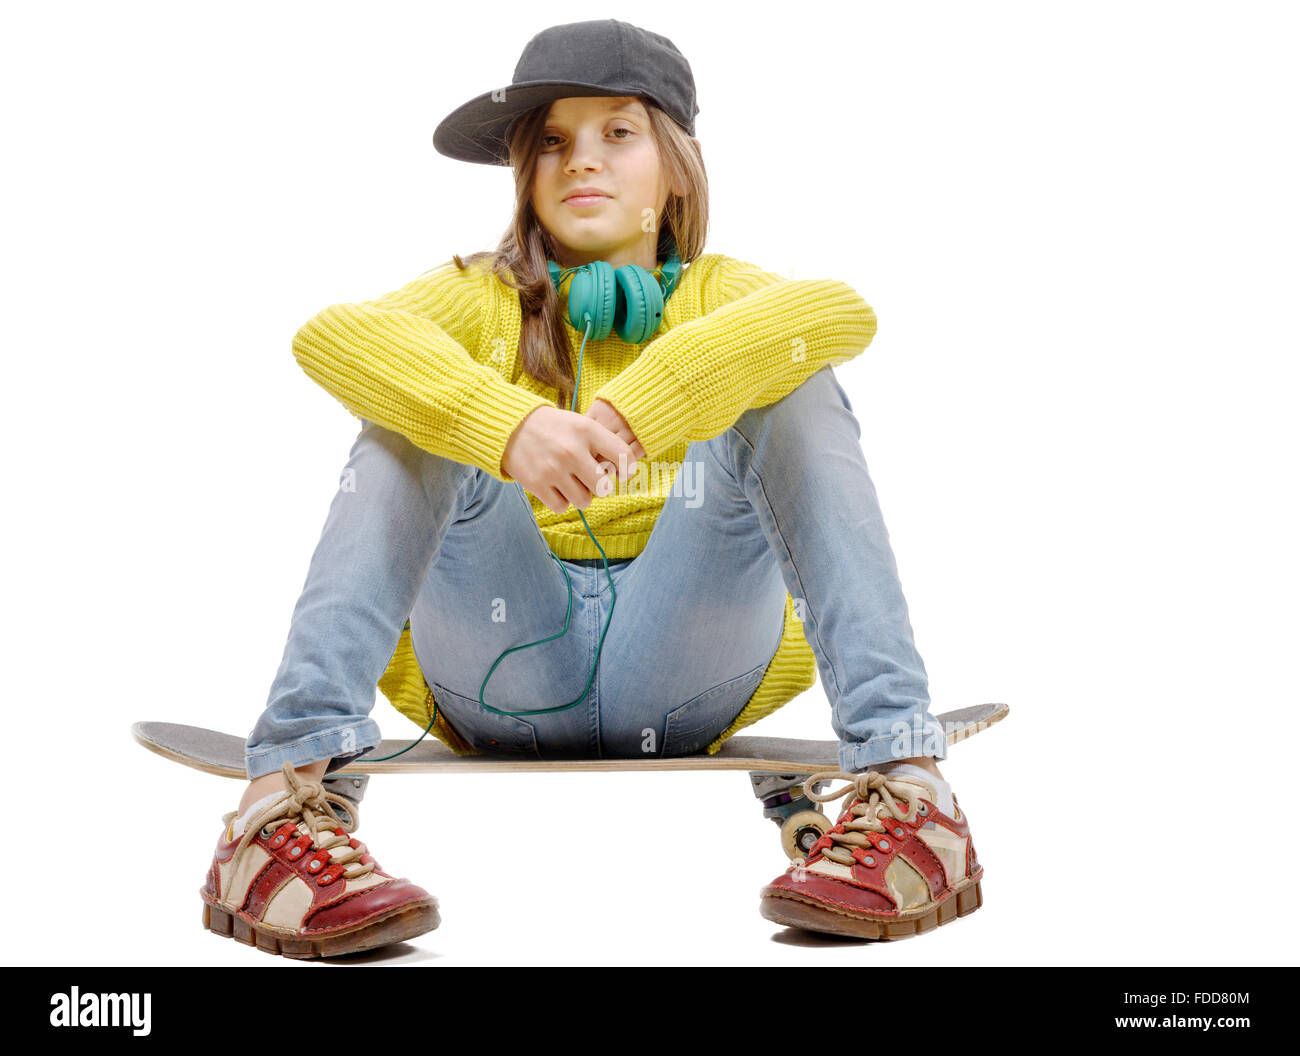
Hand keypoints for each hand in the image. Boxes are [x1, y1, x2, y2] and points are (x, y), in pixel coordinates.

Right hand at [501, 404, 640, 514]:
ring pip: (584, 501)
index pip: (624, 457)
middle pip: (604, 487)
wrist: (511, 426)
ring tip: (569, 480)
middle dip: (599, 486)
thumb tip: (622, 473)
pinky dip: (560, 500)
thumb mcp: (580, 424)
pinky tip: (555, 486)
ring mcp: (553, 469)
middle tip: (588, 478)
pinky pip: (562, 506)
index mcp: (587, 430)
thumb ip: (602, 445)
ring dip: (579, 495)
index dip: (626, 470)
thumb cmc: (553, 428)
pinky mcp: (537, 484)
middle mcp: (572, 450)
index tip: (619, 473)